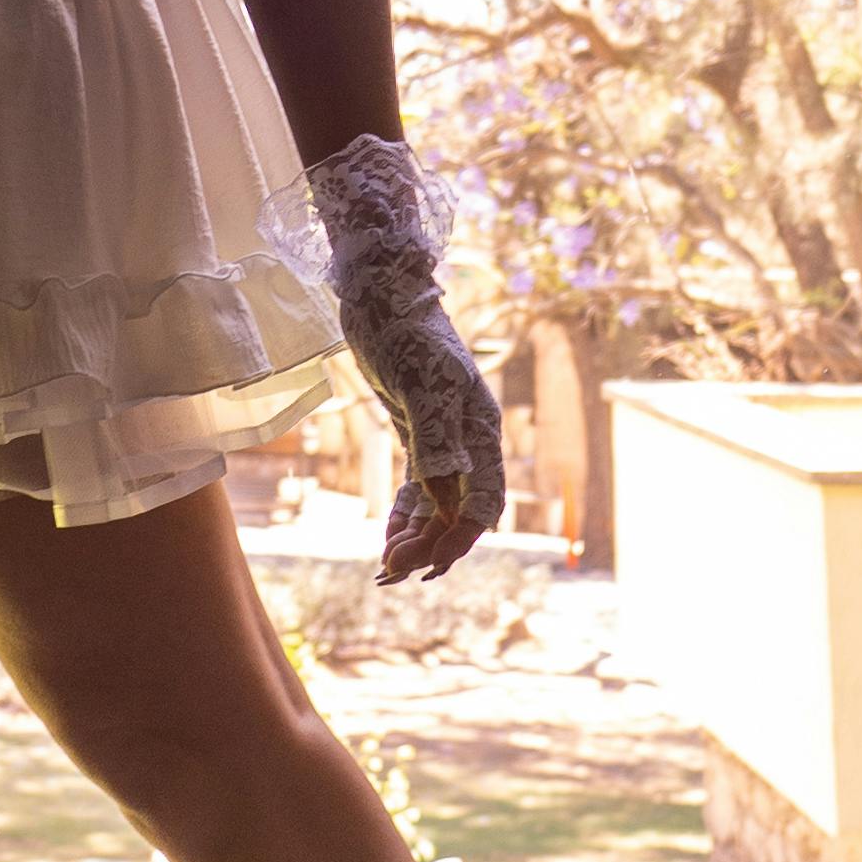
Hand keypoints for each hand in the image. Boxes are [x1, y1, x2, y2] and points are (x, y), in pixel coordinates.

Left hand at [298, 135, 508, 584]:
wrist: (380, 287)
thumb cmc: (401, 328)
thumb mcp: (418, 385)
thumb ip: (437, 443)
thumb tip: (449, 502)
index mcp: (480, 429)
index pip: (481, 501)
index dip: (458, 539)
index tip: (426, 568)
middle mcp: (469, 436)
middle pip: (460, 508)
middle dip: (431, 545)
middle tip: (391, 574)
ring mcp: (444, 433)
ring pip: (438, 502)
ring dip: (416, 536)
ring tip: (386, 569)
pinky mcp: (418, 428)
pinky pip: (419, 485)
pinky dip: (405, 512)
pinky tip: (387, 537)